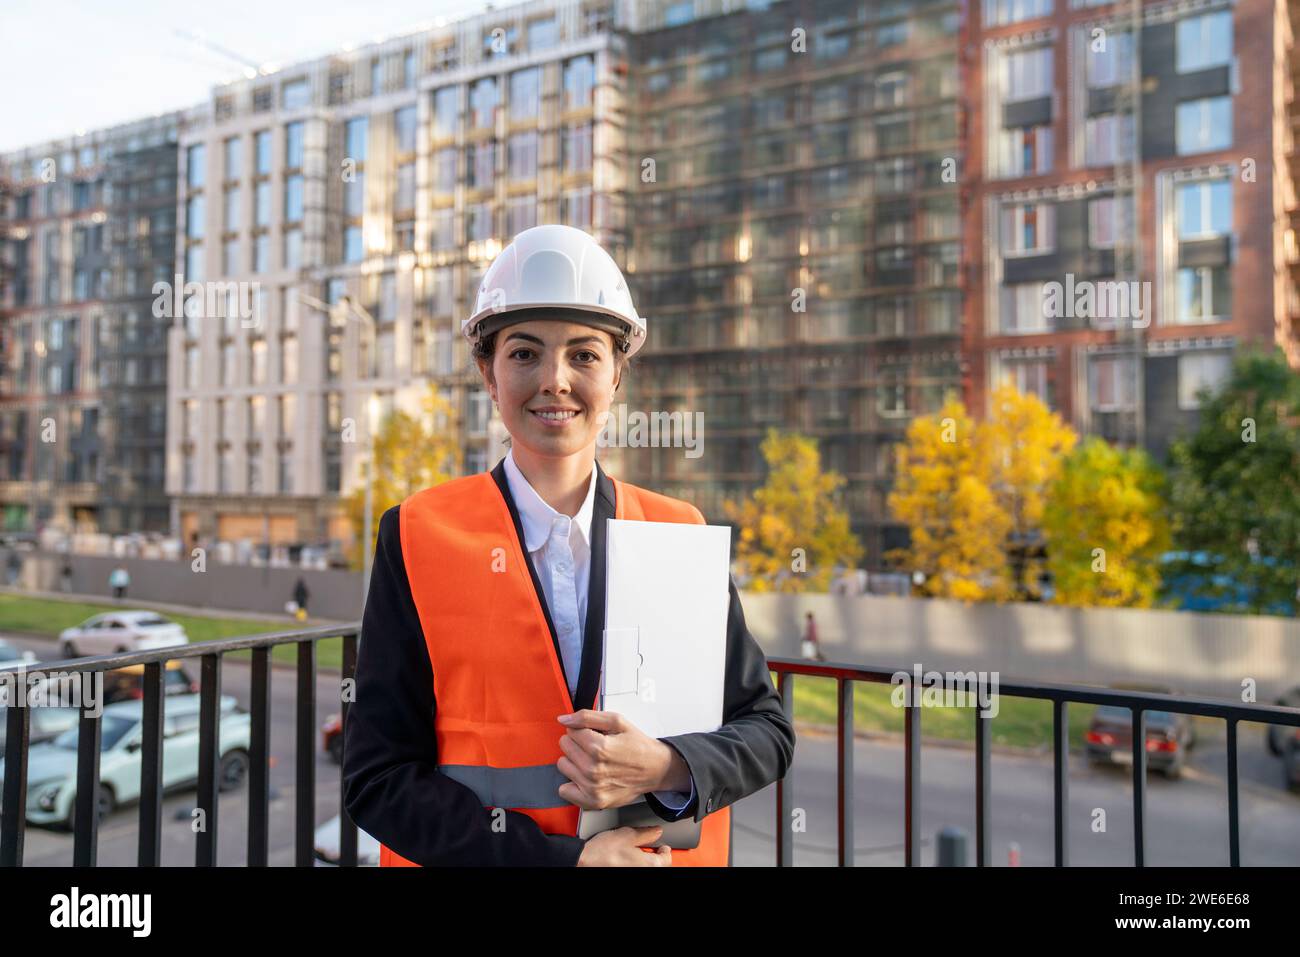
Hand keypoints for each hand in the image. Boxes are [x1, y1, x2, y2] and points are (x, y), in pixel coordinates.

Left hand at [555, 710, 685, 809]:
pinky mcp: (592, 801)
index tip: (594, 734)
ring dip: (574, 761)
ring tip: (593, 761)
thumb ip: (587, 717)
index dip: (582, 730)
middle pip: (565, 746)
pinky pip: (564, 790)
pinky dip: (572, 783)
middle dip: (577, 743)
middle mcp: (593, 770)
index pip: (570, 731)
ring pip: (563, 765)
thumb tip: (563, 720)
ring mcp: (592, 788)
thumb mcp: (617, 721)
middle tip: (595, 747)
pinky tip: (587, 777)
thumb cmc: (637, 745)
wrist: (655, 769)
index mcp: (599, 748)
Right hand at [577, 826, 671, 866]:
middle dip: (654, 856)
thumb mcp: (628, 834)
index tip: (662, 846)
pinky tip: (625, 858)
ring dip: (644, 860)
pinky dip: (633, 864)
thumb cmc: (604, 850)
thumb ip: (646, 833)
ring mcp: (634, 874)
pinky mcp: (622, 873)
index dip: (664, 849)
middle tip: (648, 847)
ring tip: (635, 852)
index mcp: (650, 864)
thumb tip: (656, 831)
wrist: (586, 860)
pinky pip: (635, 868)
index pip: (666, 859)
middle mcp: (643, 872)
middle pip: (657, 865)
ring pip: (646, 867)